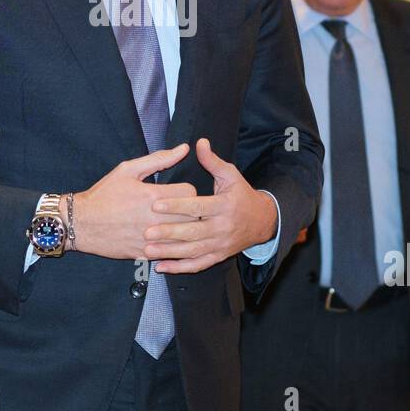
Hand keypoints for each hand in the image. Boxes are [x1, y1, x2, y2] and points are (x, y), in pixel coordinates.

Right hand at [72, 144, 195, 259]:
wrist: (81, 223)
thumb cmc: (104, 194)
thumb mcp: (128, 170)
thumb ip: (158, 159)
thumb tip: (184, 148)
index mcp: (153, 195)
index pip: (190, 193)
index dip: (187, 191)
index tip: (179, 192)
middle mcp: (155, 218)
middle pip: (192, 215)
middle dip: (189, 209)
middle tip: (180, 207)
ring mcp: (151, 239)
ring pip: (184, 236)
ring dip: (183, 228)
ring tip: (175, 223)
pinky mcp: (145, 254)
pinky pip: (170, 252)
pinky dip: (172, 245)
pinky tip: (165, 238)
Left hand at [143, 137, 276, 273]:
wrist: (262, 222)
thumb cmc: (241, 195)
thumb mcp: (231, 175)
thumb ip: (212, 161)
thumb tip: (199, 142)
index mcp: (224, 205)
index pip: (197, 206)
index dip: (176, 205)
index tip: (155, 204)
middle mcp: (222, 227)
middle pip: (193, 232)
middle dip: (169, 233)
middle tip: (147, 232)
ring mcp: (220, 244)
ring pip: (193, 251)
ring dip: (170, 253)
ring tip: (148, 250)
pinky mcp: (218, 256)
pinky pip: (197, 265)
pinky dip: (179, 268)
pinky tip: (161, 267)